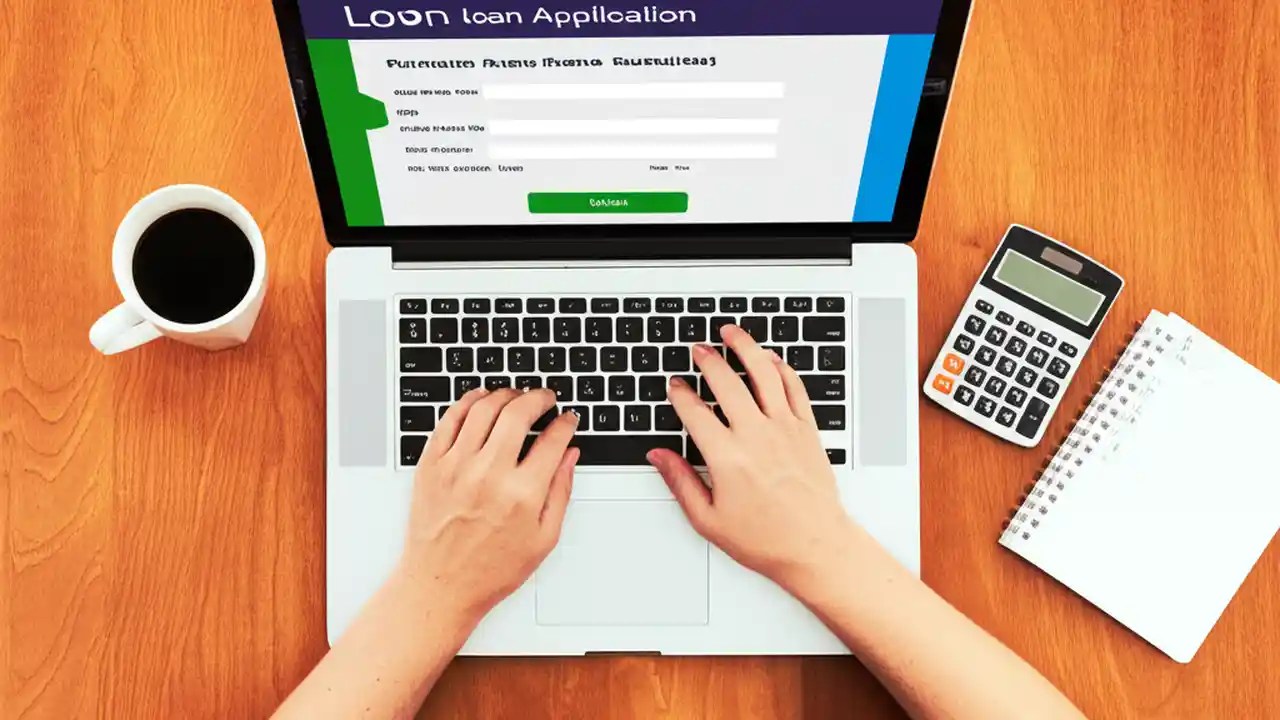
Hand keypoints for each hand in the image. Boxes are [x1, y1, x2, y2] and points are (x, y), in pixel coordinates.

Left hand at [399, 388, 580, 620]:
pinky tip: (480, 399)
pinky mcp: (431, 465)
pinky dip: (467, 401)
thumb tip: (570, 455)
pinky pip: (450, 419)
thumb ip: (561, 491)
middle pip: (519, 411)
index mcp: (522, 494)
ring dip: (505, 394)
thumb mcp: (543, 539)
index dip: (565, 422)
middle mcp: (488, 475)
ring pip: (484, 407)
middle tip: (544, 398)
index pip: (552, 439)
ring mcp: (456, 467)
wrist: (439, 586)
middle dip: (539, 398)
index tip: (567, 419)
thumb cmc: (489, 570)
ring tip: (515, 397)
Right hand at [646, 325, 856, 594]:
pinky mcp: (806, 430)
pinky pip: (793, 387)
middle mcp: (756, 436)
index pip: (695, 411)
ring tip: (731, 333)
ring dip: (744, 347)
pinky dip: (780, 367)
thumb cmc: (766, 540)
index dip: (680, 393)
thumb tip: (659, 456)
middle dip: (707, 360)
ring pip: (763, 373)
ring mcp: (784, 429)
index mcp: (727, 458)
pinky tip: (770, 358)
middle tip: (697, 350)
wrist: (815, 546)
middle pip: (726, 382)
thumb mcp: (708, 519)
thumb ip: (680, 481)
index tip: (674, 385)